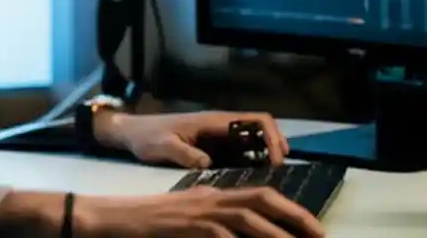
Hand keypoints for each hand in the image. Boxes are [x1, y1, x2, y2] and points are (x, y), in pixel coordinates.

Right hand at [74, 186, 324, 236]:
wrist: (111, 219)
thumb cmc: (148, 225)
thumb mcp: (188, 222)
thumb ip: (216, 228)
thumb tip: (239, 236)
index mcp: (214, 194)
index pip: (261, 194)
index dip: (292, 210)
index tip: (315, 230)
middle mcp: (211, 197)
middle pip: (262, 200)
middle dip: (296, 219)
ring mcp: (198, 211)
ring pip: (247, 218)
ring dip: (276, 235)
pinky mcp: (186, 226)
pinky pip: (221, 236)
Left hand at [96, 110, 290, 168]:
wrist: (133, 133)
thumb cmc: (148, 137)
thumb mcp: (164, 146)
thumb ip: (185, 154)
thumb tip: (208, 164)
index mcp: (213, 121)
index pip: (254, 120)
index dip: (271, 136)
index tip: (276, 159)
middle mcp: (220, 125)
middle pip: (259, 127)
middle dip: (275, 143)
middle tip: (280, 168)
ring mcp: (217, 135)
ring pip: (252, 138)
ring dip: (265, 152)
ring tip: (272, 175)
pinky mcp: (212, 145)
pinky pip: (239, 149)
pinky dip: (252, 159)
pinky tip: (253, 177)